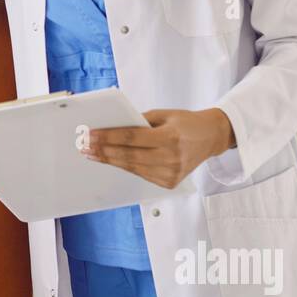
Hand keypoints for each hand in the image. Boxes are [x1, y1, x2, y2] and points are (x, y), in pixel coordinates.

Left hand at [79, 107, 234, 189]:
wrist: (211, 138)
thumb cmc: (186, 123)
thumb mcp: (164, 114)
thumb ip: (140, 121)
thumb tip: (111, 127)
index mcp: (171, 137)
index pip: (132, 137)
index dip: (109, 137)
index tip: (91, 135)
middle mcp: (172, 158)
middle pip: (129, 156)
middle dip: (104, 151)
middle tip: (85, 146)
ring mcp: (171, 173)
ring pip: (132, 167)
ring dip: (110, 161)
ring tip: (93, 154)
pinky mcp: (169, 183)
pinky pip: (141, 174)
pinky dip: (125, 167)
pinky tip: (112, 160)